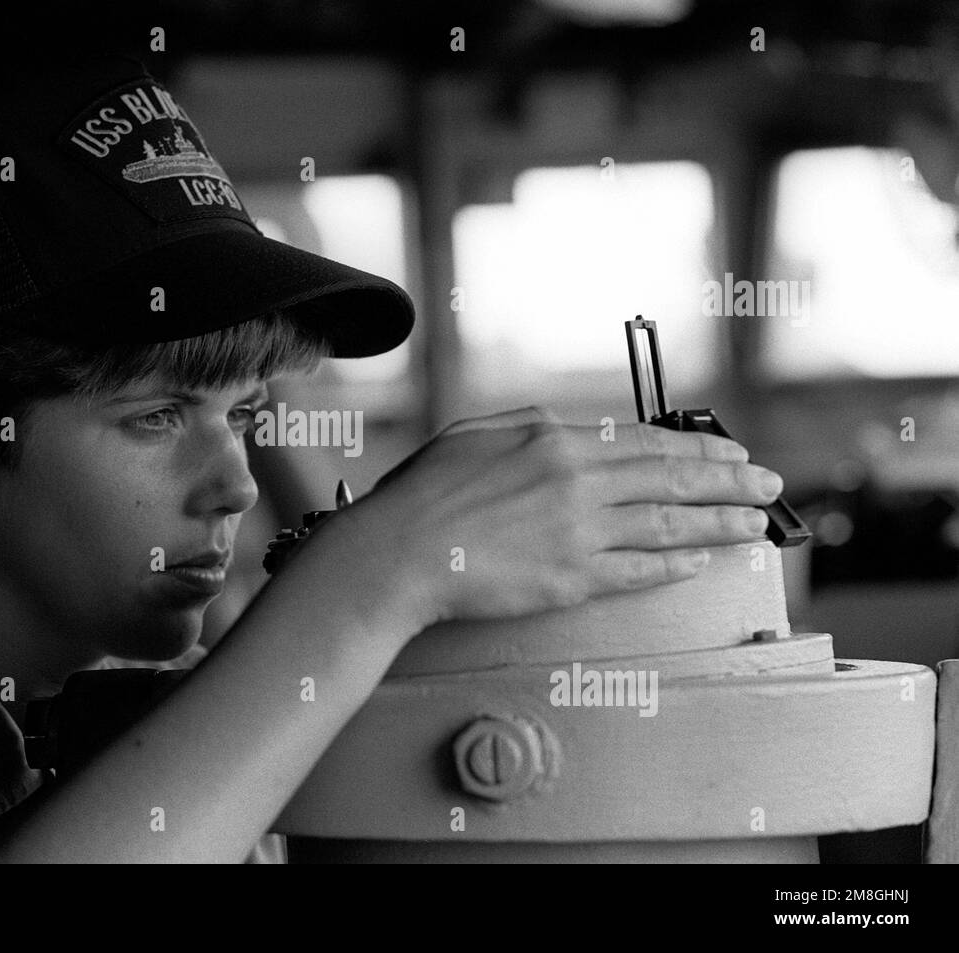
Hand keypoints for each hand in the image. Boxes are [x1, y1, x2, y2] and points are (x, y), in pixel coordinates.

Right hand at [349, 407, 782, 629]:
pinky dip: (675, 564)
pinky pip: (638, 571)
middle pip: (673, 479)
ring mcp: (579, 533)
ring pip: (669, 525)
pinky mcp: (571, 579)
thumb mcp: (477, 434)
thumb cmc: (425, 493)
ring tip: (756, 526)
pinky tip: (701, 560)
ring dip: (720, 524)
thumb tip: (576, 429)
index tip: (730, 451)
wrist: (399, 552)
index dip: (698, 447)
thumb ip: (532, 426)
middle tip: (769, 485)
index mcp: (556, 440)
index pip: (647, 441)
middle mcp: (578, 481)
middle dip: (731, 481)